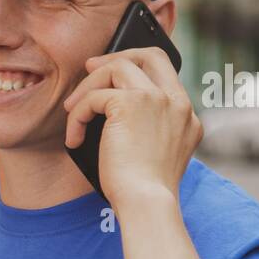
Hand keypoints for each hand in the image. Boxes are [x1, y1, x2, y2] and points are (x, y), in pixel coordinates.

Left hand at [61, 46, 201, 215]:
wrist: (146, 203)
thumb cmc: (143, 191)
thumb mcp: (155, 155)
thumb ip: (147, 129)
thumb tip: (111, 115)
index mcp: (186, 115)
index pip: (165, 74)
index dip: (136, 68)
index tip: (113, 76)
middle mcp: (176, 102)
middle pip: (149, 55)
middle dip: (117, 56)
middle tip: (90, 68)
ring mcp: (156, 99)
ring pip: (117, 67)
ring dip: (88, 86)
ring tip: (72, 110)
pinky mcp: (130, 104)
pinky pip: (94, 96)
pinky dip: (77, 115)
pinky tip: (73, 138)